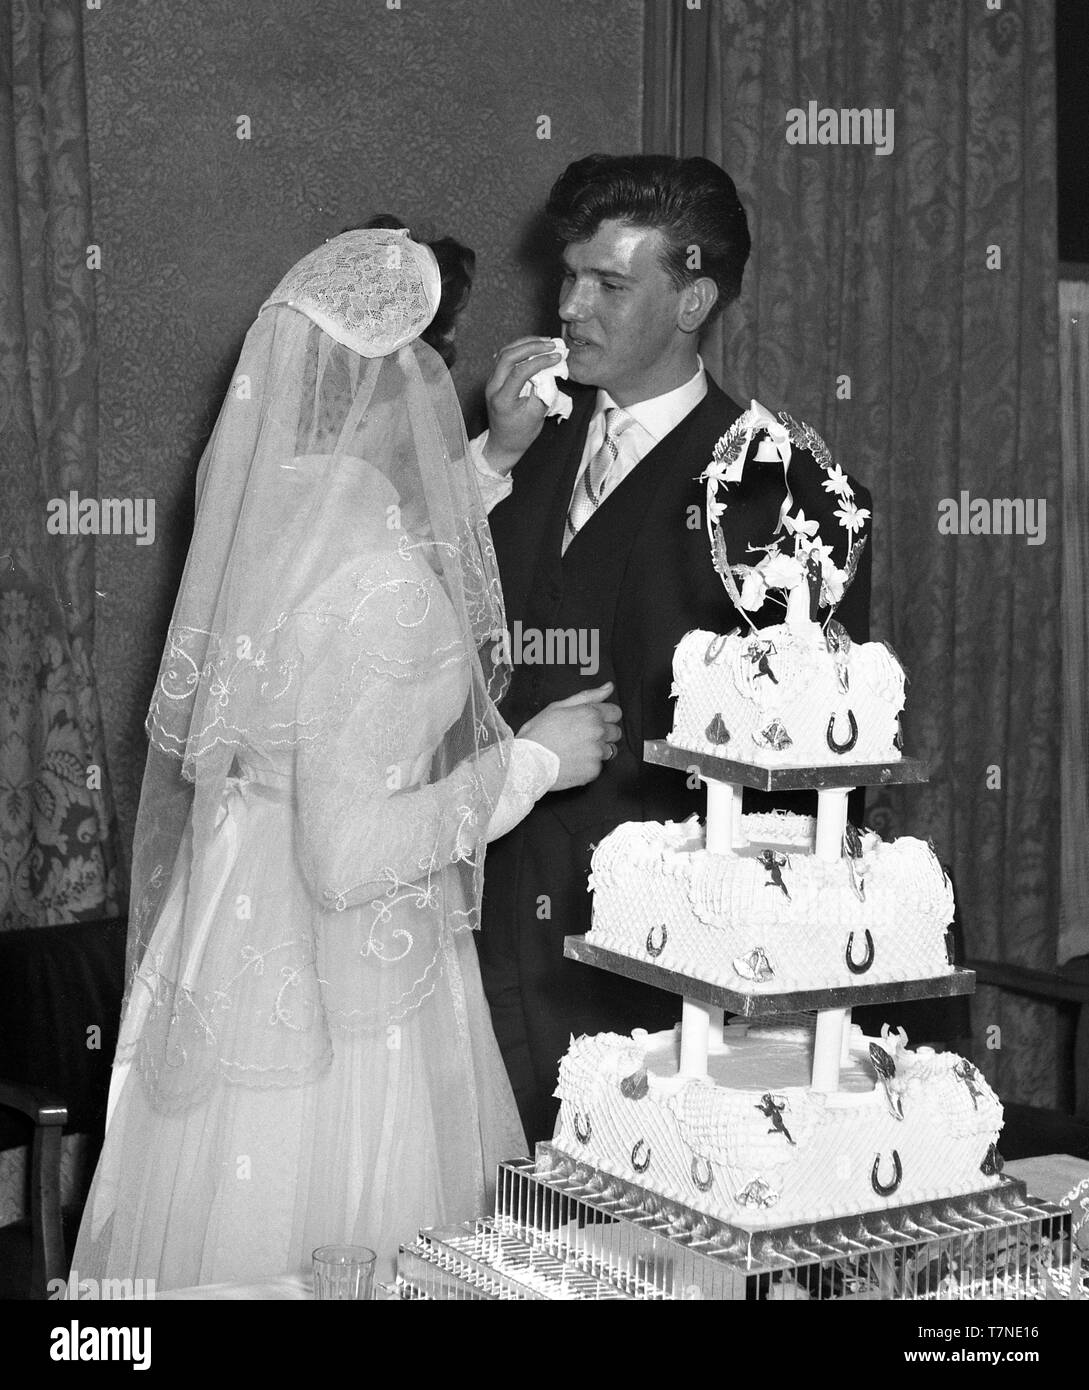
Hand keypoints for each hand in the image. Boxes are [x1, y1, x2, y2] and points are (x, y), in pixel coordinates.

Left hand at [483, 337, 564, 473]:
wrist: (503, 443)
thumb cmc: (521, 433)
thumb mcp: (537, 415)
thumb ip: (543, 391)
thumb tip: (550, 369)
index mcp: (502, 399)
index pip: (519, 371)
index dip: (540, 362)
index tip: (557, 357)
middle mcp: (492, 387)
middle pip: (508, 356)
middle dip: (531, 346)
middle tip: (551, 344)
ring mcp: (491, 381)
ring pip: (505, 352)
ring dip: (525, 343)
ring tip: (545, 341)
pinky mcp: (495, 378)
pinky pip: (505, 357)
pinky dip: (520, 349)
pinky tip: (535, 347)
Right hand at [517, 682, 621, 791]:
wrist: (527, 761)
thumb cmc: (539, 732)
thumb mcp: (558, 706)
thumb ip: (588, 696)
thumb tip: (609, 687)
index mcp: (591, 714)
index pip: (616, 712)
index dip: (605, 716)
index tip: (593, 721)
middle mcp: (598, 733)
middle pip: (615, 732)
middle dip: (603, 733)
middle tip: (582, 737)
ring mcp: (597, 753)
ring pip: (609, 750)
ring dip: (597, 750)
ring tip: (576, 751)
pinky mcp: (593, 771)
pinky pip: (598, 767)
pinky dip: (588, 765)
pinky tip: (572, 762)